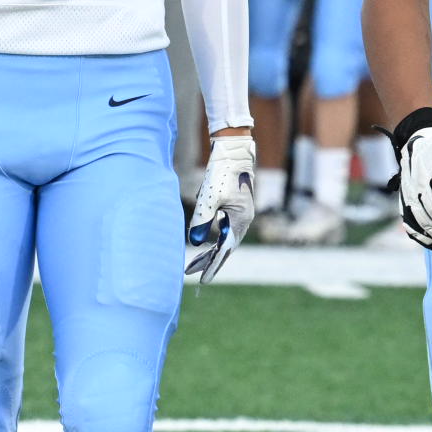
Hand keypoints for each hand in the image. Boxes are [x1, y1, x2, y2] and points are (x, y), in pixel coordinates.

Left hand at [189, 130, 256, 281]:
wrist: (233, 151)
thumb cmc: (223, 172)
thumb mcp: (209, 197)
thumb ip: (202, 219)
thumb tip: (196, 242)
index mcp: (240, 220)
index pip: (224, 250)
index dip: (212, 266)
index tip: (202, 280)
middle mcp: (242, 220)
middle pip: (224, 248)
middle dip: (208, 261)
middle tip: (190, 273)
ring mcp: (239, 214)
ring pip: (223, 239)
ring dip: (209, 251)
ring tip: (193, 263)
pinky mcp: (234, 208)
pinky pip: (223, 229)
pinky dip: (213, 238)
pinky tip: (203, 242)